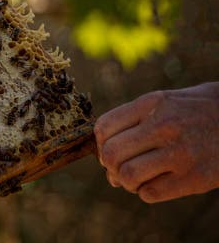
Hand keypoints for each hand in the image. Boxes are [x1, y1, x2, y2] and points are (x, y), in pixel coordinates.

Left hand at [94, 82, 218, 202]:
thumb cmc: (195, 111)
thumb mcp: (164, 101)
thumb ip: (133, 119)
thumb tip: (103, 151)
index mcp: (152, 103)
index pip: (104, 127)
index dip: (100, 144)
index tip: (109, 150)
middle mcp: (164, 125)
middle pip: (112, 153)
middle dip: (109, 165)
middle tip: (119, 168)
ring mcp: (180, 152)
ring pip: (128, 175)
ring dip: (126, 182)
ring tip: (136, 178)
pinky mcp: (195, 178)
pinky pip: (150, 193)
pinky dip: (145, 192)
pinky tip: (154, 184)